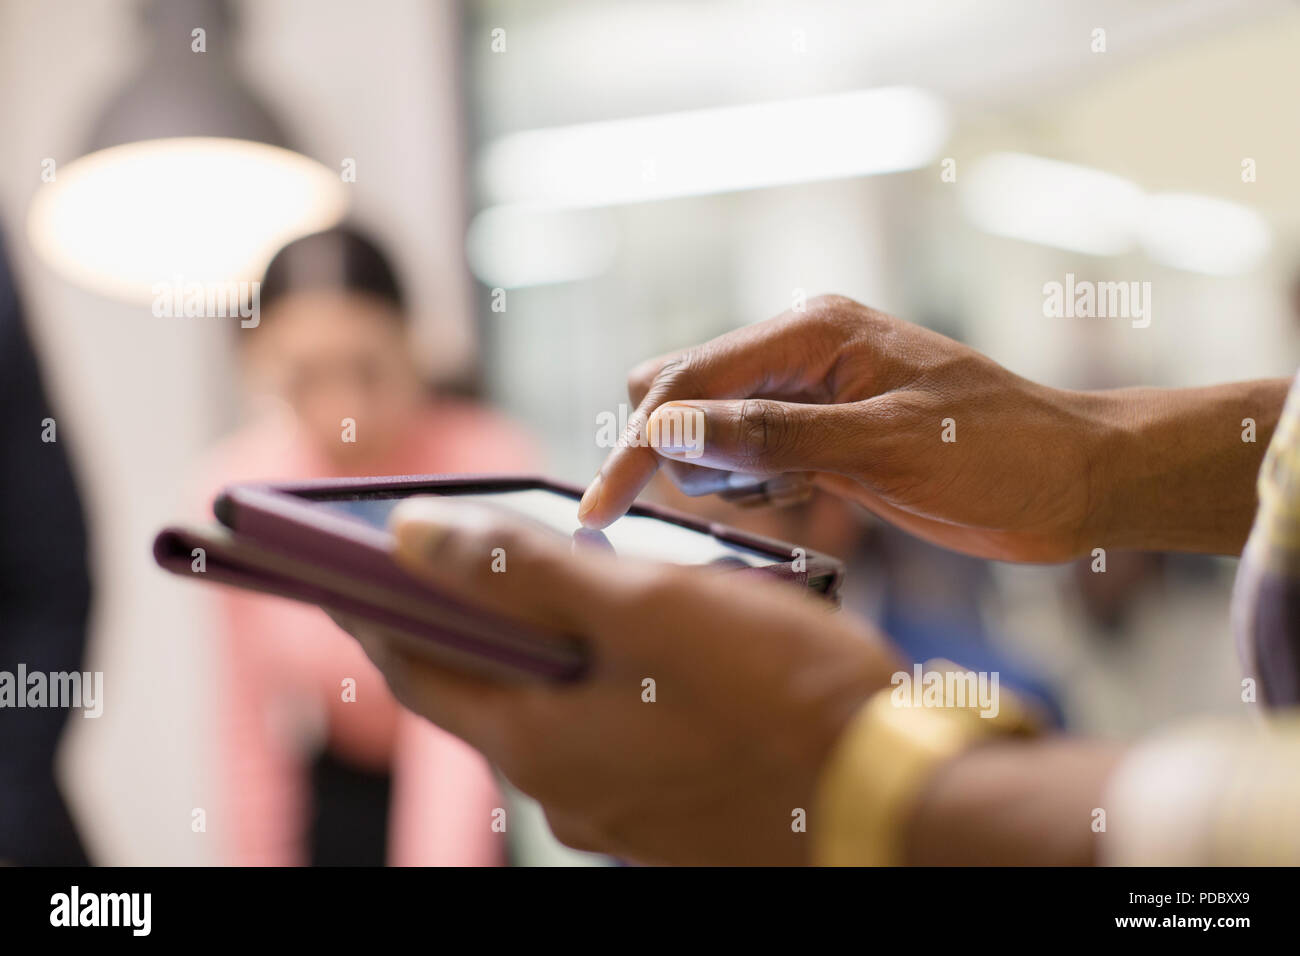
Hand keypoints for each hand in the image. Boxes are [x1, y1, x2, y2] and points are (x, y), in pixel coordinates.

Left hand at [334, 496, 901, 864]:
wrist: (899, 802)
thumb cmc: (777, 694)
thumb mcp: (642, 605)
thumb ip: (520, 569)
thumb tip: (412, 537)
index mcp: (540, 742)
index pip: (417, 668)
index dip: (372, 609)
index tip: (335, 563)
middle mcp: (569, 794)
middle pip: (485, 692)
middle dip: (457, 623)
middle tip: (440, 560)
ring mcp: (625, 813)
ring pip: (553, 712)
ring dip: (536, 649)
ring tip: (547, 583)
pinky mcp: (677, 813)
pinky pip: (609, 735)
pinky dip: (596, 682)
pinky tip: (636, 642)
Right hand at [578, 295, 1285, 560]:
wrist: (1075, 484)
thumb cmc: (1002, 453)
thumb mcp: (886, 446)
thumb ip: (773, 435)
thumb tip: (669, 427)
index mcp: (813, 331)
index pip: (690, 381)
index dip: (639, 444)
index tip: (599, 509)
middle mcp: (803, 353)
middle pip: (686, 394)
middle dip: (683, 455)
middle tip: (747, 499)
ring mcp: (812, 396)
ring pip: (714, 433)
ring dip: (730, 477)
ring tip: (804, 498)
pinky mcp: (825, 437)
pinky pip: (753, 460)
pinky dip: (760, 488)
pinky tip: (819, 500)